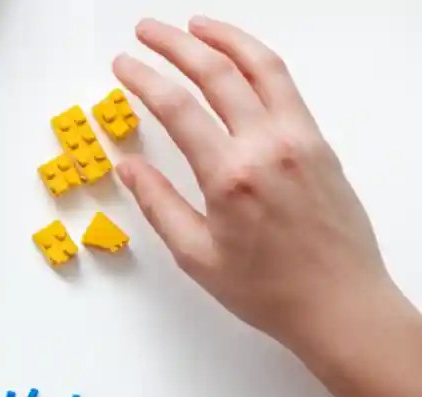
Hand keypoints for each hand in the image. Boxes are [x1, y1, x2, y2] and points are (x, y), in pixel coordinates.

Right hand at [113, 17, 401, 356]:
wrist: (339, 303)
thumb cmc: (268, 290)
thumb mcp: (196, 256)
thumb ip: (159, 204)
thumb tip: (129, 167)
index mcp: (230, 177)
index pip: (177, 109)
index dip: (143, 80)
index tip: (122, 65)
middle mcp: (267, 147)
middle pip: (216, 74)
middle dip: (175, 45)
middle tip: (146, 31)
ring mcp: (298, 139)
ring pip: (259, 67)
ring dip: (223, 38)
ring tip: (193, 26)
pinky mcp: (318, 142)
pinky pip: (285, 86)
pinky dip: (258, 60)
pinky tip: (238, 58)